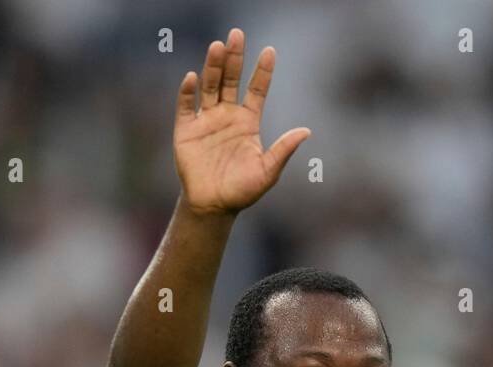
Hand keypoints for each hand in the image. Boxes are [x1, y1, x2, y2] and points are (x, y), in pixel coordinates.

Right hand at [174, 28, 310, 215]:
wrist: (214, 206)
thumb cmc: (243, 191)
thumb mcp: (268, 171)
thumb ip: (283, 150)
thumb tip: (306, 131)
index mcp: (248, 122)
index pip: (256, 90)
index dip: (262, 71)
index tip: (269, 51)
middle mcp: (227, 115)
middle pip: (231, 80)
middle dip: (234, 58)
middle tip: (237, 34)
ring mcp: (206, 120)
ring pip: (210, 86)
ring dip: (213, 67)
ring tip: (217, 47)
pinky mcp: (186, 130)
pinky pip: (186, 106)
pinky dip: (188, 92)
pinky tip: (192, 77)